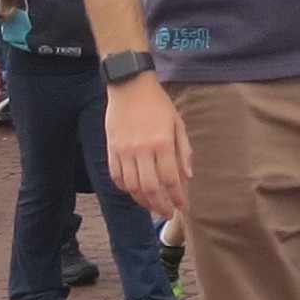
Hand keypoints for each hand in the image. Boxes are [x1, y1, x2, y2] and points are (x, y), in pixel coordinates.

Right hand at [104, 71, 192, 216]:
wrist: (129, 85)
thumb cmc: (157, 103)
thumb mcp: (177, 123)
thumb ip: (183, 151)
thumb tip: (188, 176)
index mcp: (162, 143)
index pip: (170, 179)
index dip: (177, 197)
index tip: (182, 207)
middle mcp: (142, 150)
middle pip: (150, 188)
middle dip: (160, 206)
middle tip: (167, 214)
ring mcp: (124, 151)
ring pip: (131, 186)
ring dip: (142, 201)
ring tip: (152, 206)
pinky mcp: (111, 149)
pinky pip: (116, 176)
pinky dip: (125, 188)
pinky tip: (134, 191)